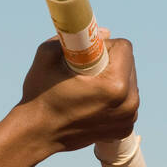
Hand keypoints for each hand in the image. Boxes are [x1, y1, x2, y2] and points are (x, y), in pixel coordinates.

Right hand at [16, 26, 139, 153]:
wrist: (37, 134)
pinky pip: (126, 101)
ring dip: (114, 78)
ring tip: (89, 86)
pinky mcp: (124, 129)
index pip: (124, 48)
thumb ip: (76, 38)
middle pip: (129, 64)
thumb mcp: (49, 55)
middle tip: (87, 69)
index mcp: (115, 86)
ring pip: (130, 83)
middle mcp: (128, 104)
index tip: (87, 53)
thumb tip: (106, 33)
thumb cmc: (40, 95)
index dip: (105, 44)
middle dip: (111, 61)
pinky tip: (94, 101)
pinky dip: (114, 98)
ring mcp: (128, 119)